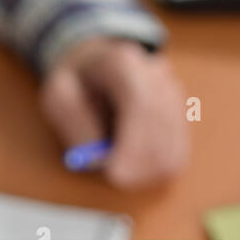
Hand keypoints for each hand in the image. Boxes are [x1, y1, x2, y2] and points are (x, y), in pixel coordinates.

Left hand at [39, 36, 189, 188]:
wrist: (96, 65)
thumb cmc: (76, 83)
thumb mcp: (57, 94)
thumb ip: (72, 120)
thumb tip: (99, 155)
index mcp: (121, 61)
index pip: (141, 102)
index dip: (133, 143)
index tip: (114, 174)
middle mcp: (155, 73)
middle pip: (161, 127)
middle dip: (138, 163)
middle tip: (112, 178)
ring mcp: (173, 94)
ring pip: (173, 145)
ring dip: (144, 168)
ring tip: (115, 160)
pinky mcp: (181, 117)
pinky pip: (176, 155)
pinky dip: (153, 168)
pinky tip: (131, 159)